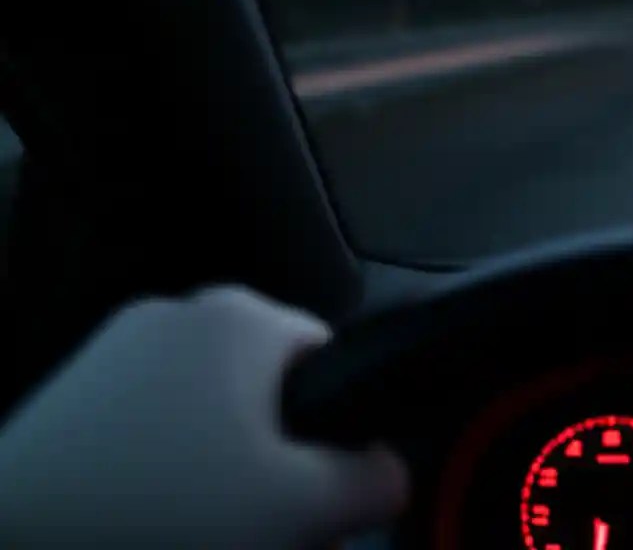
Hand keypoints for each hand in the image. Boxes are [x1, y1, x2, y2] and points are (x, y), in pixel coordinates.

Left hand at [0, 286, 408, 548]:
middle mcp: (176, 314)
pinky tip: (158, 529)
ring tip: (212, 536)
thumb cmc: (164, 516)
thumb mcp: (305, 509)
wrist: (21, 544)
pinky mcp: (69, 399)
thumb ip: (378, 480)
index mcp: (240, 316)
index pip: (332, 359)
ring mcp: (113, 353)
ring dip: (228, 477)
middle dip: (281, 463)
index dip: (340, 433)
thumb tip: (386, 469)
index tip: (319, 495)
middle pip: (269, 394)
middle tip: (270, 531)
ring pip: (211, 420)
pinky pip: (153, 433)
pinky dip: (169, 478)